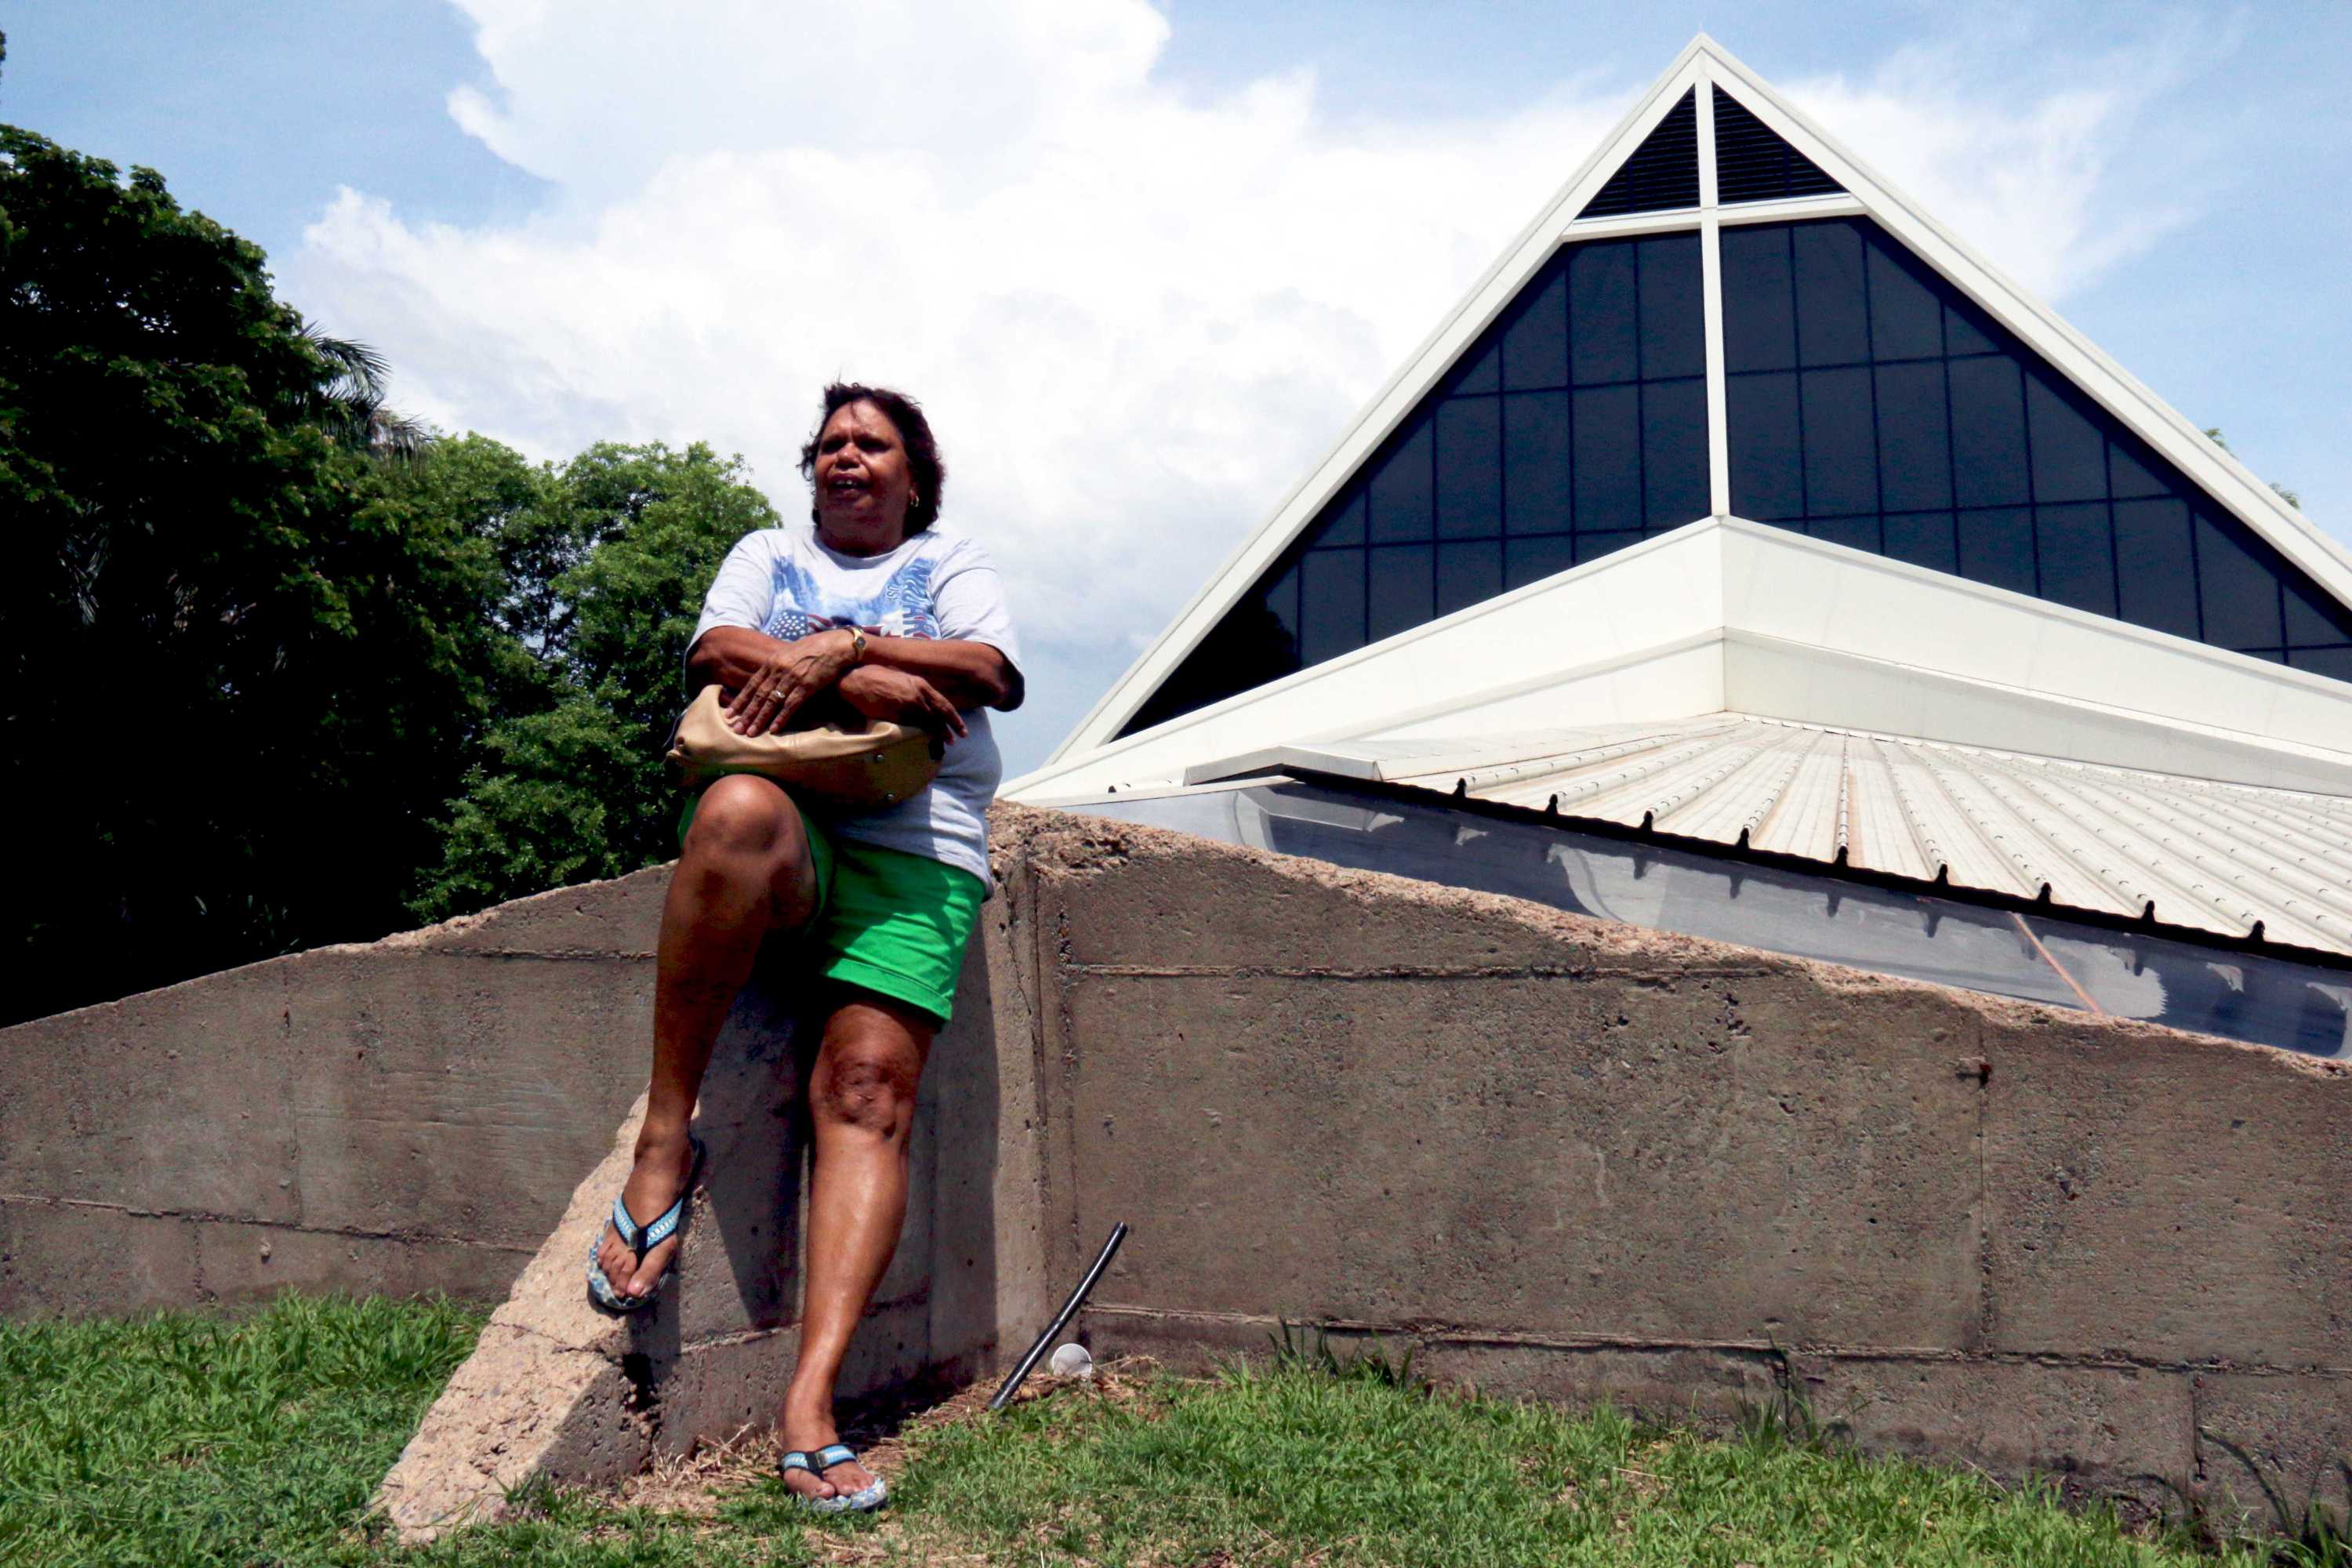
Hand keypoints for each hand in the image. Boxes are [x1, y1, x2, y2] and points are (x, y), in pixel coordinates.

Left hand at [725, 629, 858, 734]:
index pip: (752, 684)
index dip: (740, 700)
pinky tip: (773, 729)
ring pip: (771, 702)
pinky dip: (781, 718)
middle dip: (746, 714)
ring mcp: (792, 678)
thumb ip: (778, 666)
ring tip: (750, 733)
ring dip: (760, 719)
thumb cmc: (814, 648)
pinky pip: (790, 705)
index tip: (730, 713)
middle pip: (758, 695)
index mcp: (773, 662)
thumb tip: (768, 677)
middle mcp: (779, 670)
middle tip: (735, 728)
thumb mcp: (789, 653)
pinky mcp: (807, 686)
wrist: (835, 645)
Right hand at [837, 664, 967, 741]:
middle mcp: (918, 695)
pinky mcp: (896, 716)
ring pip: (929, 722)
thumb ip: (914, 689)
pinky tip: (927, 740)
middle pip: (941, 714)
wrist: (857, 679)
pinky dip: (923, 734)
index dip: (953, 716)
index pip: (943, 703)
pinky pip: (913, 727)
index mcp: (920, 684)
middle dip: (953, 726)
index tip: (960, 726)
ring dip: (940, 733)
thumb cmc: (876, 676)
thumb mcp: (901, 678)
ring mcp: (907, 706)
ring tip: (947, 742)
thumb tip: (921, 702)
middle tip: (961, 737)